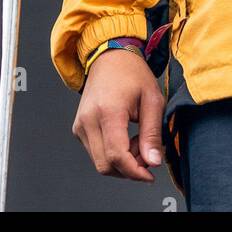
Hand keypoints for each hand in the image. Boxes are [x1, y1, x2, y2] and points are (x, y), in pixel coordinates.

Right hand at [72, 50, 164, 180]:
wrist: (110, 57)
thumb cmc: (133, 74)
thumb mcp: (153, 99)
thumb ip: (152, 133)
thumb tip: (153, 162)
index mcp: (108, 110)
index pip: (116, 155)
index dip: (135, 171)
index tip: (150, 174)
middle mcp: (89, 119)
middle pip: (106, 165)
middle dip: (129, 168)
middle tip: (146, 153)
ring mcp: (80, 124)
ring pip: (99, 162)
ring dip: (121, 162)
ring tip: (137, 141)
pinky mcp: (78, 128)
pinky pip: (94, 152)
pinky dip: (111, 154)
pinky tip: (124, 138)